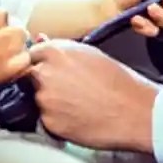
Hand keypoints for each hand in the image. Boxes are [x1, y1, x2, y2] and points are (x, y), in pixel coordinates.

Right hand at [0, 0, 30, 91]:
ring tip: (5, 46)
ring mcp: (4, 57)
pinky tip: (11, 57)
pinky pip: (24, 60)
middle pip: (17, 26)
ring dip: (17, 41)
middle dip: (10, 28)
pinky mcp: (6, 71)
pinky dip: (21, 57)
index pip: (3, 13)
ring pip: (23, 41)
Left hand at [29, 39, 157, 151]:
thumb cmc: (118, 81)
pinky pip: (45, 119)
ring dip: (49, 101)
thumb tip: (39, 40)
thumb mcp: (91, 54)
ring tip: (74, 105)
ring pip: (36, 99)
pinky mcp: (49, 123)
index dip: (39, 62)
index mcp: (55, 52)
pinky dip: (55, 120)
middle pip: (29, 76)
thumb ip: (61, 49)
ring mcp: (44, 99)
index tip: (49, 70)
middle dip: (41, 82)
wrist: (134, 112)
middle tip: (65, 90)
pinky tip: (75, 118)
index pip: (30, 54)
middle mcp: (45, 73)